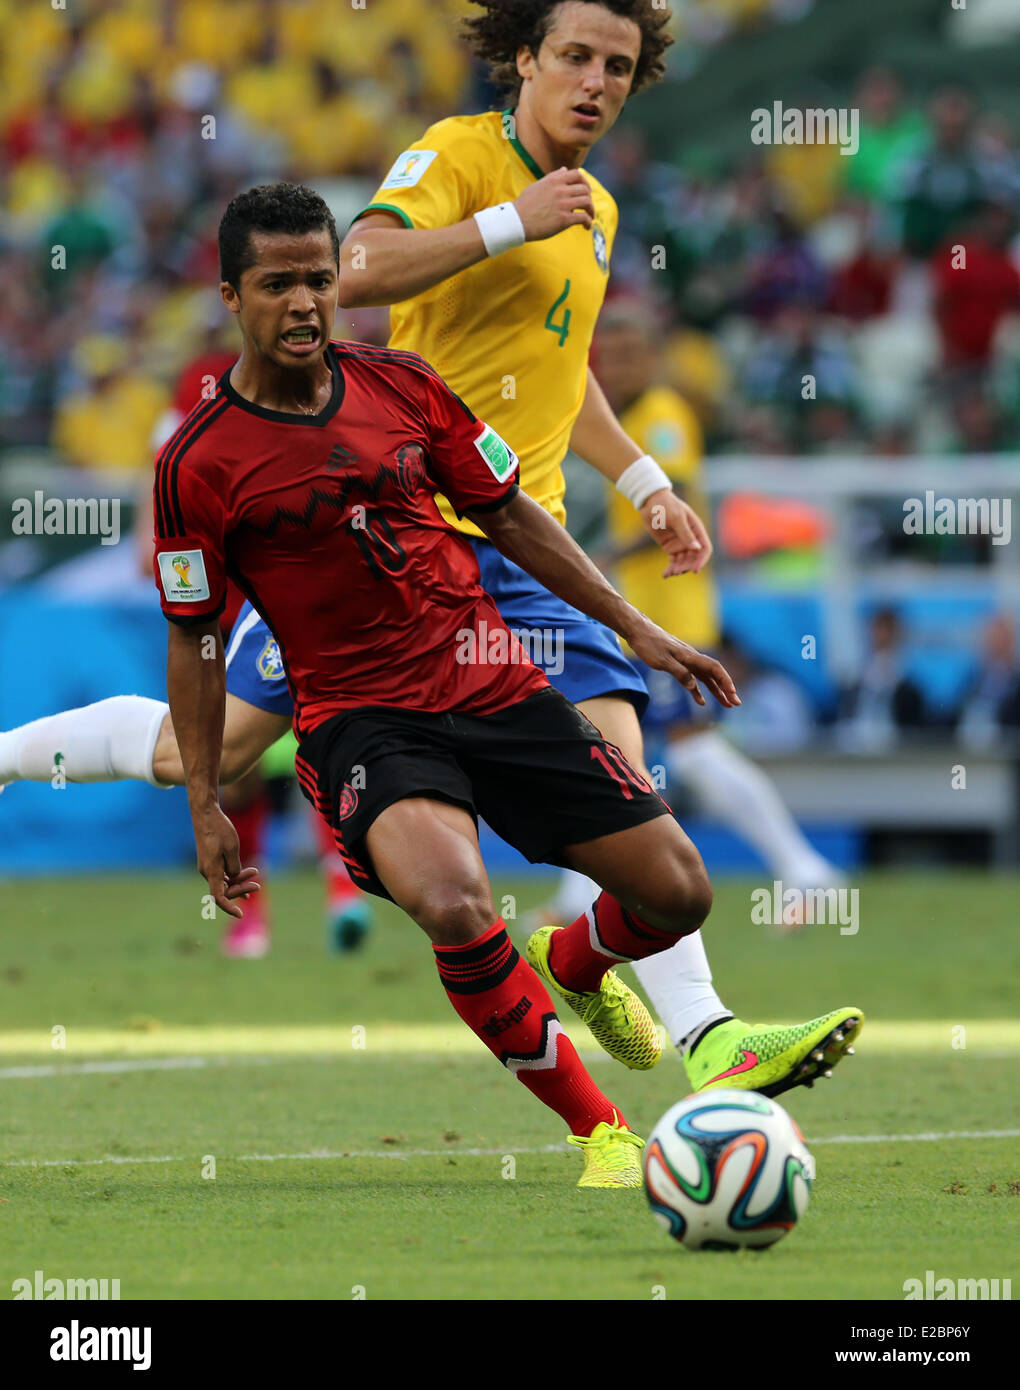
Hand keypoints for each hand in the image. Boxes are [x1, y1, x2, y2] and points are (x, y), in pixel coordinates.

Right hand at [191, 802, 260, 918]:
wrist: (205, 814)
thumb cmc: (219, 829)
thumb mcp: (232, 848)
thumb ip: (235, 867)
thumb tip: (235, 878)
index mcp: (211, 871)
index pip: (219, 897)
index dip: (229, 908)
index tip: (241, 915)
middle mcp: (207, 872)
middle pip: (225, 890)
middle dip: (242, 889)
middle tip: (258, 886)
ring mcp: (208, 867)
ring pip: (225, 882)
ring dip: (240, 881)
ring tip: (256, 874)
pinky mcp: (210, 861)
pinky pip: (222, 875)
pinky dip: (234, 877)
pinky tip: (246, 877)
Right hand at [514, 167, 594, 240]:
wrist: (516, 221)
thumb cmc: (524, 205)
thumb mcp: (537, 185)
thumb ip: (552, 177)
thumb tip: (564, 169)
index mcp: (554, 180)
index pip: (577, 174)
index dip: (585, 182)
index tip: (586, 190)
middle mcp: (561, 190)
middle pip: (585, 189)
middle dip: (589, 198)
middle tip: (588, 207)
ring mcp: (563, 204)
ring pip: (587, 202)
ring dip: (591, 210)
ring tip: (590, 217)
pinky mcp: (564, 219)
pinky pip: (583, 217)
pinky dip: (588, 222)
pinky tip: (586, 226)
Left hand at [626, 622, 739, 709]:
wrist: (638, 630)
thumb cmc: (648, 644)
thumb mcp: (662, 661)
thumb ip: (679, 673)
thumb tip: (693, 686)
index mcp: (691, 656)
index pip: (715, 669)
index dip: (725, 681)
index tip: (732, 694)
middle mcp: (692, 658)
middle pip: (714, 675)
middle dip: (726, 690)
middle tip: (736, 704)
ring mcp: (686, 661)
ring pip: (706, 678)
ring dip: (716, 691)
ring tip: (726, 705)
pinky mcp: (678, 664)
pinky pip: (693, 679)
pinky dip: (698, 690)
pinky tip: (701, 701)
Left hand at [639, 490, 713, 576]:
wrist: (650, 502)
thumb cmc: (666, 505)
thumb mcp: (676, 518)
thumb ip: (686, 533)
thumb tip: (697, 548)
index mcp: (696, 529)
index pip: (705, 548)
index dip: (702, 560)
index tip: (695, 570)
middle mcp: (690, 538)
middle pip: (694, 558)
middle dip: (687, 566)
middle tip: (677, 571)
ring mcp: (680, 543)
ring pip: (684, 561)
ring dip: (679, 568)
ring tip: (670, 573)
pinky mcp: (670, 547)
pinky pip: (673, 561)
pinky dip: (670, 568)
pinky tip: (665, 574)